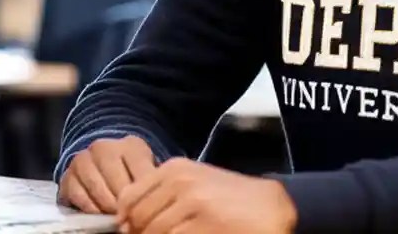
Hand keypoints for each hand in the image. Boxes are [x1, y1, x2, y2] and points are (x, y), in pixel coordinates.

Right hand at [58, 135, 156, 213]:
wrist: (101, 168)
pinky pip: (79, 195)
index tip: (148, 209)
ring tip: (116, 218)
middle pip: (118, 181)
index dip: (145, 194)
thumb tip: (157, 200)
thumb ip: (151, 182)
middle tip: (131, 219)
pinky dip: (90, 208)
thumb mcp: (145, 174)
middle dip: (125, 203)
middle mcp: (103, 147)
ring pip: (97, 187)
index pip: (142, 171)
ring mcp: (83, 159)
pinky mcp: (68, 175)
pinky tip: (99, 214)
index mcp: (130, 145)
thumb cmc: (131, 175)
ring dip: (108, 207)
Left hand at [117, 158, 296, 233]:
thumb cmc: (230, 198)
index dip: (125, 220)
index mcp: (174, 170)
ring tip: (179, 233)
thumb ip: (160, 194)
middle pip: (138, 220)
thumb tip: (125, 220)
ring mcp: (192, 204)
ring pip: (153, 233)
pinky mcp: (205, 225)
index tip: (132, 230)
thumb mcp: (193, 183)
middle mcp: (180, 183)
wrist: (272, 207)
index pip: (128, 199)